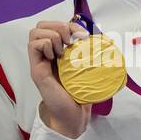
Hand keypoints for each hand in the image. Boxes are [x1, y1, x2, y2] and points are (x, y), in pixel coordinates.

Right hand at [28, 20, 90, 138]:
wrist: (73, 115)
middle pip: (41, 25)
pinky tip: (55, 58)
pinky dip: (46, 45)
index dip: (69, 24)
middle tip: (70, 41)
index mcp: (58, 52)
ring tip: (62, 51)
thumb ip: (92, 55)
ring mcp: (40, 61)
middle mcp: (47, 54)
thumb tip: (107, 40)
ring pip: (35, 32)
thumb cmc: (80, 95)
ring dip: (52, 36)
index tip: (83, 35)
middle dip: (58, 26)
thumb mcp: (88, 69)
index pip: (55, 26)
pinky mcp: (36, 69)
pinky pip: (33, 45)